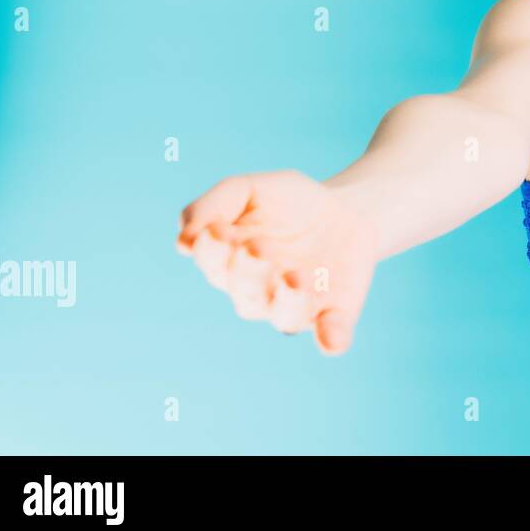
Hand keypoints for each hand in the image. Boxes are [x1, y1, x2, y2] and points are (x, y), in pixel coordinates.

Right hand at [177, 169, 377, 355]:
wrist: (345, 209)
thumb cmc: (287, 202)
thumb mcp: (250, 189)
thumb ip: (215, 204)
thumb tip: (184, 241)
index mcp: (230, 264)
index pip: (212, 263)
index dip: (213, 251)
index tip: (219, 231)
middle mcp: (259, 293)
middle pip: (246, 294)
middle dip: (251, 273)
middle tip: (259, 248)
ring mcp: (298, 305)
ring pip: (285, 317)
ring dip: (289, 301)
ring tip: (294, 278)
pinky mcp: (336, 312)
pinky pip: (332, 333)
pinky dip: (332, 338)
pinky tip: (331, 340)